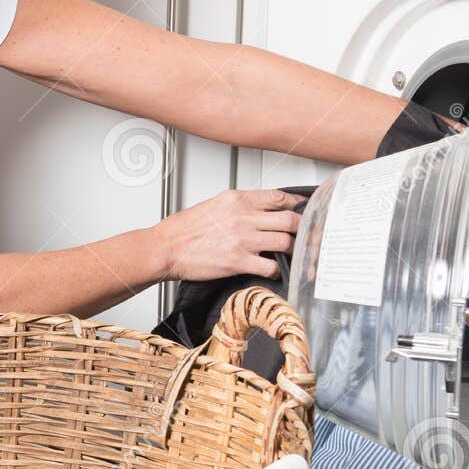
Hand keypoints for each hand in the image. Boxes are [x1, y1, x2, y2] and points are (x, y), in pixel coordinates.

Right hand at [160, 188, 306, 282]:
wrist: (165, 248)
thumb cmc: (184, 229)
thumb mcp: (214, 204)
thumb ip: (239, 205)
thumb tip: (260, 211)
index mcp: (237, 199)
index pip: (279, 197)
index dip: (297, 205)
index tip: (303, 210)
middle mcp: (243, 216)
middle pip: (289, 219)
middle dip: (301, 228)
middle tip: (303, 235)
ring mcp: (242, 239)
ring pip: (285, 241)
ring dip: (292, 250)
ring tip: (289, 254)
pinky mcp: (238, 261)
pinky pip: (270, 267)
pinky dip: (276, 270)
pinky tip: (272, 270)